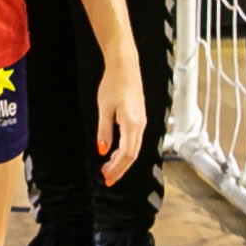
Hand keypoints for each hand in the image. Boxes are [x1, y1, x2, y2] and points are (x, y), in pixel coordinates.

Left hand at [94, 48, 147, 185]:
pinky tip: (115, 153)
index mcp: (133, 123)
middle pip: (133, 154)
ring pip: (135, 148)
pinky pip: (135, 140)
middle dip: (120, 169)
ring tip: (109, 169)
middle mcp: (141, 124)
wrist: (125, 66)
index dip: (117, 167)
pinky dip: (126, 150)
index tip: (106, 177)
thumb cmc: (113, 84)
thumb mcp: (104, 108)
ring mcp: (142, 121)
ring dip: (122, 161)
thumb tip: (102, 150)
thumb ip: (104, 130)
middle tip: (107, 180)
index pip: (127, 153)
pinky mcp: (139, 117)